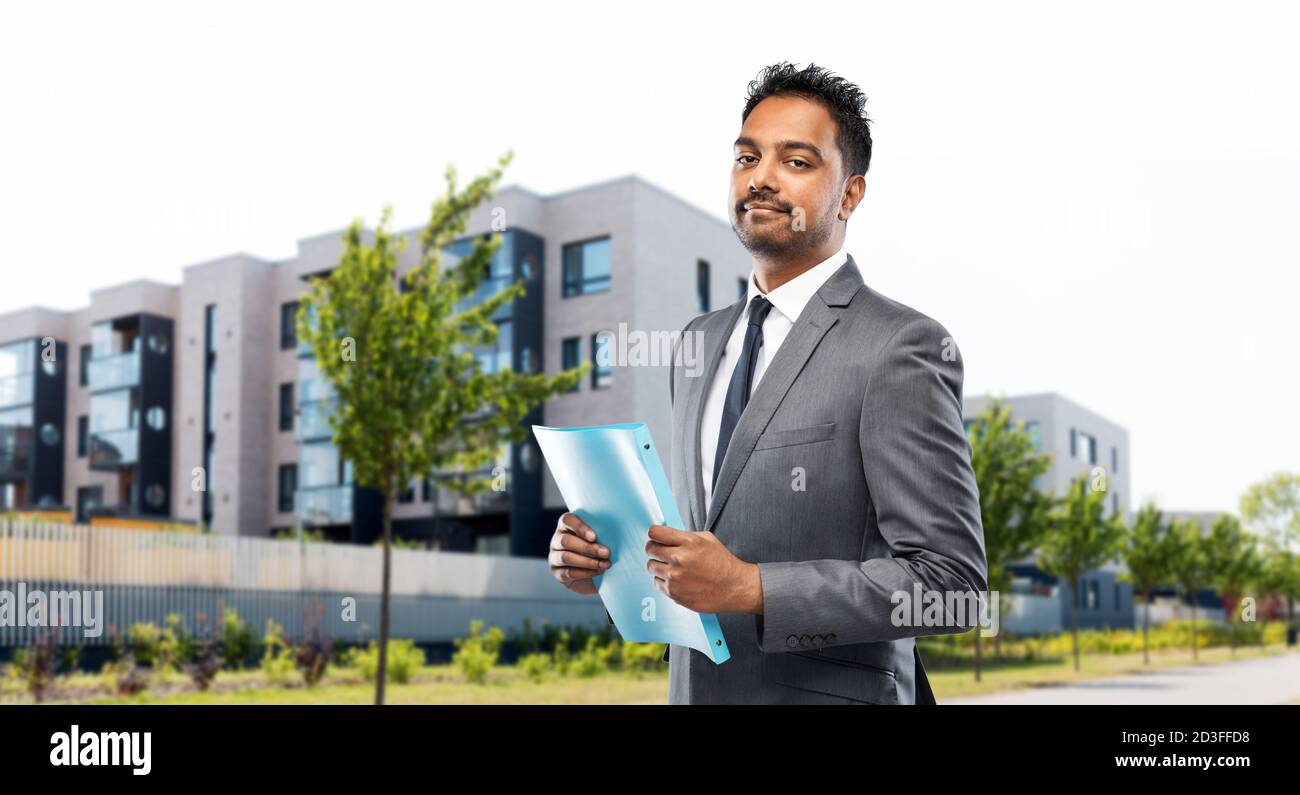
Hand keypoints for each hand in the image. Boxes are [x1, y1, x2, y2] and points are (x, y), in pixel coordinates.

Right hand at [548, 512, 610, 595]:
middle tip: (606, 553)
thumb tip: (619, 531)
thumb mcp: (603, 539)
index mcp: (567, 526)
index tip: (595, 537)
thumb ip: (605, 532)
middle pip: (565, 540)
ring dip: (588, 562)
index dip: (580, 527)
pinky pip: (568, 572)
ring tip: (605, 564)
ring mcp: (554, 557)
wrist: (598, 575)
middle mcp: (557, 540)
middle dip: (588, 547)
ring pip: (566, 557)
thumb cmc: (600, 550)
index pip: (567, 520)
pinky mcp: (557, 573)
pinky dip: (586, 572)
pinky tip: (599, 572)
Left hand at [644, 525, 762, 613]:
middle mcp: (680, 559)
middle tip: (662, 552)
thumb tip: (665, 534)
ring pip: (651, 566)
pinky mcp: (674, 593)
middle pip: (649, 549)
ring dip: (658, 565)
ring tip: (672, 567)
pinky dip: (664, 580)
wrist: (735, 588)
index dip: (654, 534)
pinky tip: (677, 579)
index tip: (656, 537)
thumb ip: (684, 535)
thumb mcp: (708, 540)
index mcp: (689, 542)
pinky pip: (657, 582)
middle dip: (654, 548)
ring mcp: (675, 577)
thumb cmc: (722, 563)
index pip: (654, 532)